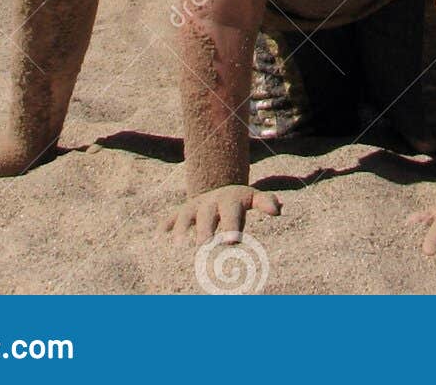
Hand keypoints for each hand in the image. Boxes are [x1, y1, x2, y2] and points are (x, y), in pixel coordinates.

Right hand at [162, 184, 280, 244]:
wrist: (217, 190)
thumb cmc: (239, 203)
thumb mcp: (253, 198)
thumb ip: (266, 202)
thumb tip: (279, 209)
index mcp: (231, 201)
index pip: (233, 214)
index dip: (232, 226)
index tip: (233, 242)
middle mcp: (210, 203)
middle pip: (207, 216)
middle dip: (205, 230)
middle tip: (204, 245)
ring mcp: (194, 207)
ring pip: (185, 217)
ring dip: (181, 230)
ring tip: (178, 246)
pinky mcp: (179, 213)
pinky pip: (169, 219)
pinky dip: (163, 228)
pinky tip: (156, 240)